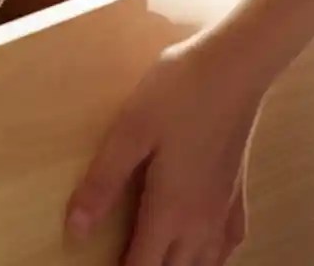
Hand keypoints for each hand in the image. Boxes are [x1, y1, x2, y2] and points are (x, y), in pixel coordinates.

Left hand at [66, 35, 266, 265]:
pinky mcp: (237, 192)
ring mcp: (223, 208)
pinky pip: (228, 246)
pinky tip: (203, 251)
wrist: (234, 67)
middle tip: (123, 260)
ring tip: (156, 260)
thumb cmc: (177, 94)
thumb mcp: (128, 134)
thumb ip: (102, 184)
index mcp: (171, 210)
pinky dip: (211, 258)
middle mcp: (201, 220)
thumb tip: (75, 229)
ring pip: (205, 264)